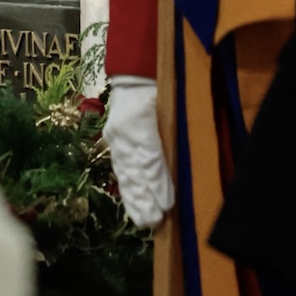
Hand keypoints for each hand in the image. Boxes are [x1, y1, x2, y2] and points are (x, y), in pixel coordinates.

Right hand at [105, 77, 173, 229]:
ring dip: (135, 199)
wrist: (133, 73)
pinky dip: (127, 190)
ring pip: (125, 172)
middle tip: (154, 222)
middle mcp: (124, 131)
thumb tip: (182, 162)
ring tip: (144, 222)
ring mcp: (117, 136)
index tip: (166, 204)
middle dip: (144, 198)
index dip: (157, 182)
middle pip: (134, 169)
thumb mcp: (171, 104)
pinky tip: (133, 206)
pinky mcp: (114, 141)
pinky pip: (120, 169)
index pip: (149, 156)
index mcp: (139, 118)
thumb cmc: (160, 86)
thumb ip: (174, 131)